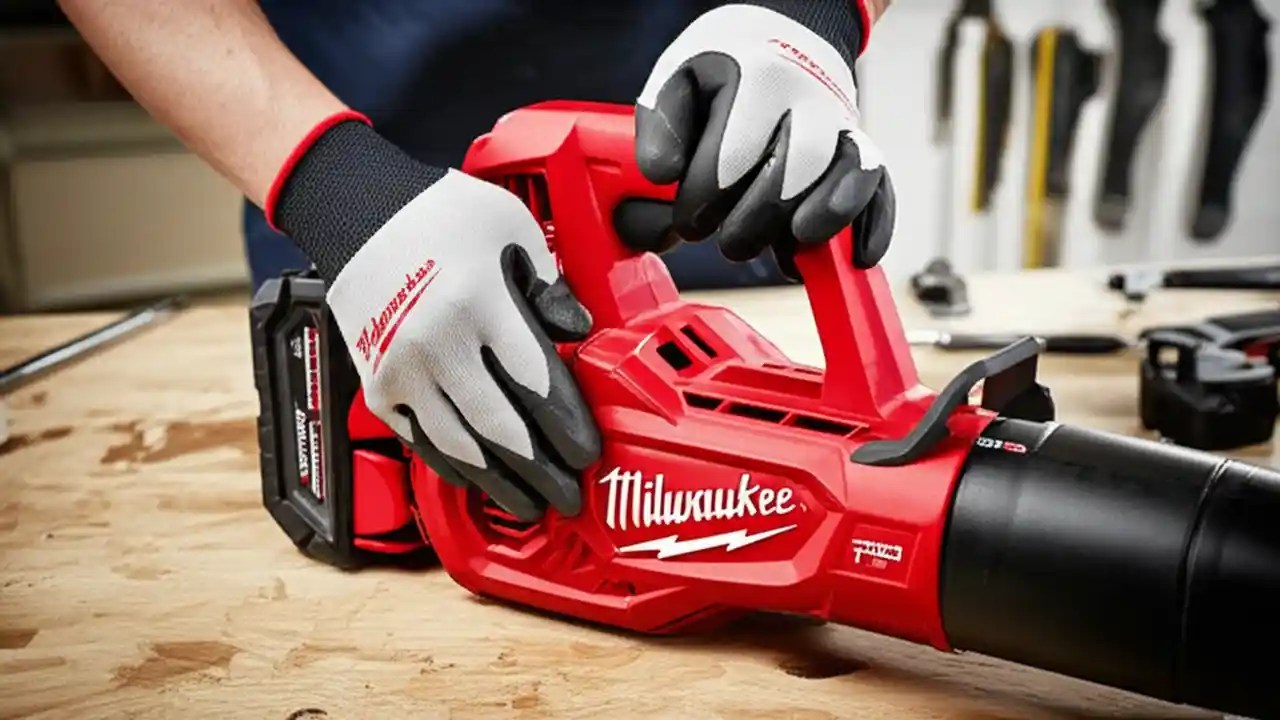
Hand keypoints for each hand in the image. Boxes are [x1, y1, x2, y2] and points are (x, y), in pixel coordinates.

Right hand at [271, 118, 600, 521]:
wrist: (359, 215)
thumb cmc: (441, 217)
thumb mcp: (511, 227)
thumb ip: (550, 283)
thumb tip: (578, 333)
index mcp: (480, 302)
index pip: (536, 381)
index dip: (566, 426)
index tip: (588, 453)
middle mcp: (439, 343)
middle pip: (502, 427)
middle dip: (541, 469)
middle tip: (568, 495)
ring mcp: (403, 369)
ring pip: (459, 446)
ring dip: (499, 482)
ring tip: (529, 503)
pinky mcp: (379, 385)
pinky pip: (421, 441)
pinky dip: (454, 466)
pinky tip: (479, 479)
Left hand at [634, 1, 894, 276]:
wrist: (784, 42)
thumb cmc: (726, 75)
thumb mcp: (679, 82)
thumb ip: (661, 127)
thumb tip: (663, 176)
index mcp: (757, 80)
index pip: (731, 157)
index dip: (704, 203)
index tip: (690, 219)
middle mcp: (809, 100)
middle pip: (795, 169)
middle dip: (755, 222)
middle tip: (730, 243)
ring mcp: (842, 127)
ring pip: (849, 176)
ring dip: (822, 223)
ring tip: (791, 245)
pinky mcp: (865, 154)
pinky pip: (882, 190)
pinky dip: (873, 227)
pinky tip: (856, 256)